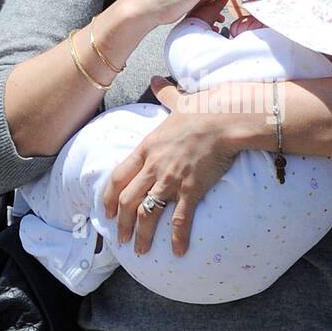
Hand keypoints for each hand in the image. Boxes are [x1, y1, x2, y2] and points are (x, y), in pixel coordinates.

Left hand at [101, 76, 241, 256]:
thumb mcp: (178, 101)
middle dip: (120, 223)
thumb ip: (164, 93)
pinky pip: (179, 220)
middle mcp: (153, 166)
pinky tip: (176, 253)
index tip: (105, 210)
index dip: (109, 197)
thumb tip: (156, 78)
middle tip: (120, 240)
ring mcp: (171, 179)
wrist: (226, 118)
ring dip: (140, 235)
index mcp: (147, 148)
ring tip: (139, 251)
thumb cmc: (204, 108)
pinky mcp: (191, 190)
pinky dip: (176, 238)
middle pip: (127, 200)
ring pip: (146, 213)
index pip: (118, 176)